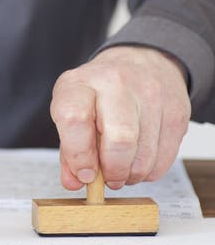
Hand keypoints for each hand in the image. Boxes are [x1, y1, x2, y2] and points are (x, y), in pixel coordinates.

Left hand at [50, 45, 190, 189]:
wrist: (140, 62)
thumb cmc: (100, 91)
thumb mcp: (73, 109)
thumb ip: (69, 150)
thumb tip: (74, 182)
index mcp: (81, 83)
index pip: (75, 119)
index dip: (79, 155)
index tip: (85, 174)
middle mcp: (116, 83)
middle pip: (119, 140)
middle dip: (113, 171)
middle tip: (109, 178)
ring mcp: (150, 94)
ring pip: (144, 155)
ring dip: (131, 174)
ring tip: (123, 168)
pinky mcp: (176, 110)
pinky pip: (164, 159)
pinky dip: (149, 170)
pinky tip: (140, 159)